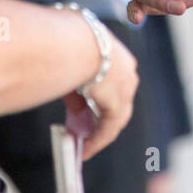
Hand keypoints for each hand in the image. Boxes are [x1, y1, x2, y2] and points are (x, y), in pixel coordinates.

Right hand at [64, 29, 137, 161]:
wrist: (71, 43)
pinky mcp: (117, 104)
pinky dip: (96, 140)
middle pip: (115, 101)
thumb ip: (77, 86)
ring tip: (84, 146)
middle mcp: (126, 70)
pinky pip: (108, 129)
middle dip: (98, 117)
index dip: (99, 98)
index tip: (87, 109)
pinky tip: (85, 149)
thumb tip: (77, 107)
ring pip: (114, 117)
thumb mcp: (72, 62)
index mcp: (116, 54)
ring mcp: (125, 87)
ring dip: (98, 132)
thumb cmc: (66, 43)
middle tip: (84, 130)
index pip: (111, 81)